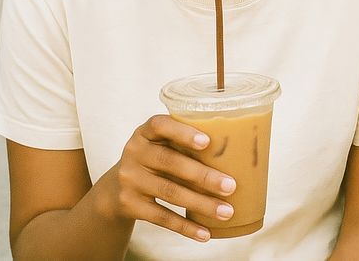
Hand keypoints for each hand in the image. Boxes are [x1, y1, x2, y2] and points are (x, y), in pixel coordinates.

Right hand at [95, 115, 236, 241]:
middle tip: (231, 186)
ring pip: (170, 192)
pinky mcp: (129, 204)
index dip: (183, 133)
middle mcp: (134, 152)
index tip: (207, 142)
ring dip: (202, 204)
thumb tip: (242, 152)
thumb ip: (188, 143)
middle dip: (204, 176)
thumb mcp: (163, 144)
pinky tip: (206, 234)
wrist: (116, 188)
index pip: (160, 125)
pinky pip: (161, 217)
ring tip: (227, 212)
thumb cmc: (158, 159)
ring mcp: (130, 179)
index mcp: (146, 132)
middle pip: (170, 163)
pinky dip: (186, 227)